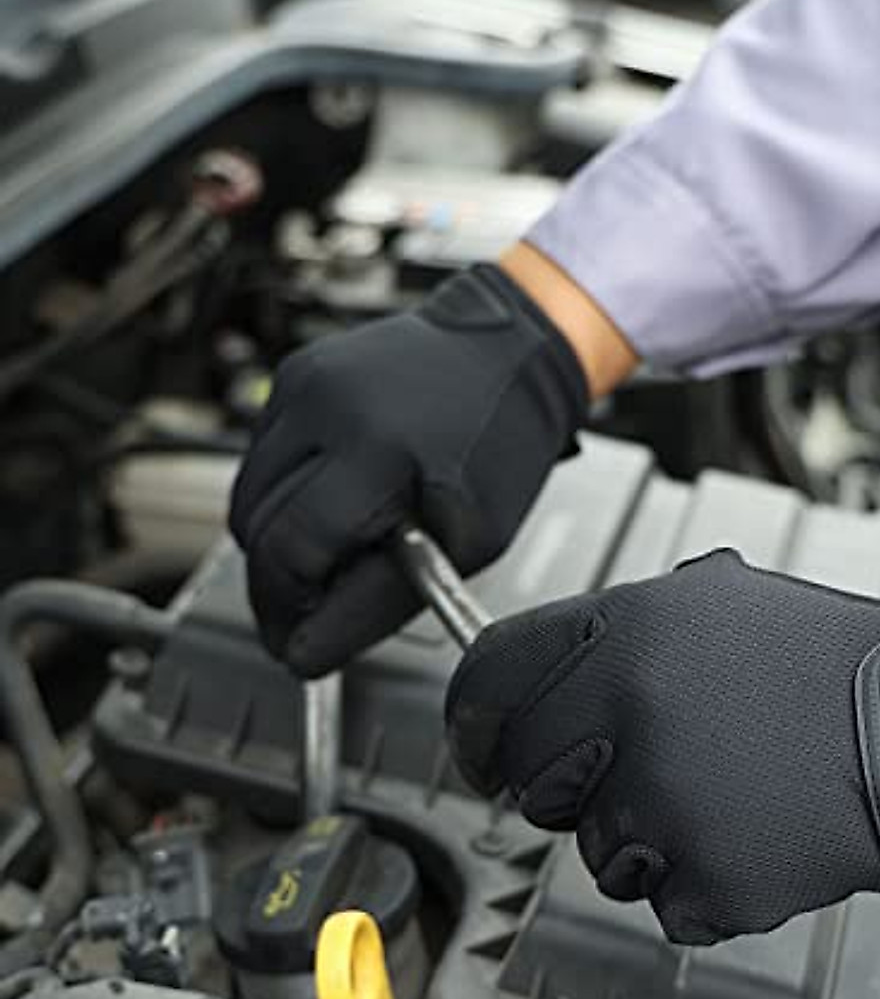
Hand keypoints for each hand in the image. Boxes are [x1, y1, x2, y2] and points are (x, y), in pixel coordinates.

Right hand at [229, 264, 588, 676]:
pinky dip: (287, 491)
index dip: (286, 610)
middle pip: (254, 527)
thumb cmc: (504, 439)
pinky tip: (337, 496)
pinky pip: (263, 456)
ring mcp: (303, 383)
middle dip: (279, 581)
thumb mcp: (468, 541)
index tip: (299, 642)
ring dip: (279, 538)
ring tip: (339, 547)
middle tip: (319, 606)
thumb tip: (307, 653)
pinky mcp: (294, 374)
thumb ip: (379, 602)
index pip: (288, 550)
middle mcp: (326, 405)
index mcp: (377, 446)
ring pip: (248, 495)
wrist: (512, 345)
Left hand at [446, 549, 879, 944]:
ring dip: (642, 835)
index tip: (481, 748)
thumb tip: (538, 672)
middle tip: (646, 765)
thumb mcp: (711, 599)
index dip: (474, 724)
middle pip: (529, 780)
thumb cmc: (825, 663)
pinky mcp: (709, 879)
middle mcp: (631, 714)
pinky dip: (696, 880)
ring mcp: (666, 802)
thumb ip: (614, 631)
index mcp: (624, 634)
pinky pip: (660, 899)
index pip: (487, 684)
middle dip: (571, 782)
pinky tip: (749, 831)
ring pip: (594, 852)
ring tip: (722, 791)